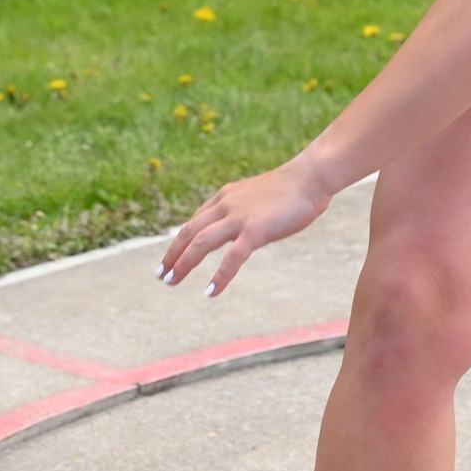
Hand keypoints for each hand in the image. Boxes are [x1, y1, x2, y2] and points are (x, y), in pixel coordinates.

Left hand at [157, 155, 333, 296]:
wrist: (310, 178)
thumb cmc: (289, 190)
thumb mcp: (256, 198)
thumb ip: (242, 213)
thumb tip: (236, 232)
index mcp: (225, 197)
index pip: (194, 222)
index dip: (178, 242)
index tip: (168, 258)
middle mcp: (226, 205)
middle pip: (190, 232)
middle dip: (173, 254)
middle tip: (161, 275)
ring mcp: (239, 217)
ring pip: (202, 243)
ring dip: (184, 263)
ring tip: (172, 281)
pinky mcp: (256, 230)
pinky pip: (232, 257)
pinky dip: (220, 276)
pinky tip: (210, 292)